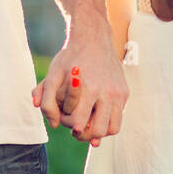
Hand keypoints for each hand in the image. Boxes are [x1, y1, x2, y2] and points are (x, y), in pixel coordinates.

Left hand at [31, 26, 128, 145]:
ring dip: (99, 133)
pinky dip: (108, 122)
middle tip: (76, 130)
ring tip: (88, 126)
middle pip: (98, 130)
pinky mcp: (125, 92)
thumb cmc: (69, 58)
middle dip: (84, 135)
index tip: (65, 119)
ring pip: (113, 129)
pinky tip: (96, 116)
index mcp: (88, 88)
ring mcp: (119, 93)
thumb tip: (54, 125)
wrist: (93, 38)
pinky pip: (119, 117)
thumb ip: (47, 101)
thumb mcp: (52, 76)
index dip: (68, 125)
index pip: (79, 123)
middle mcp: (107, 92)